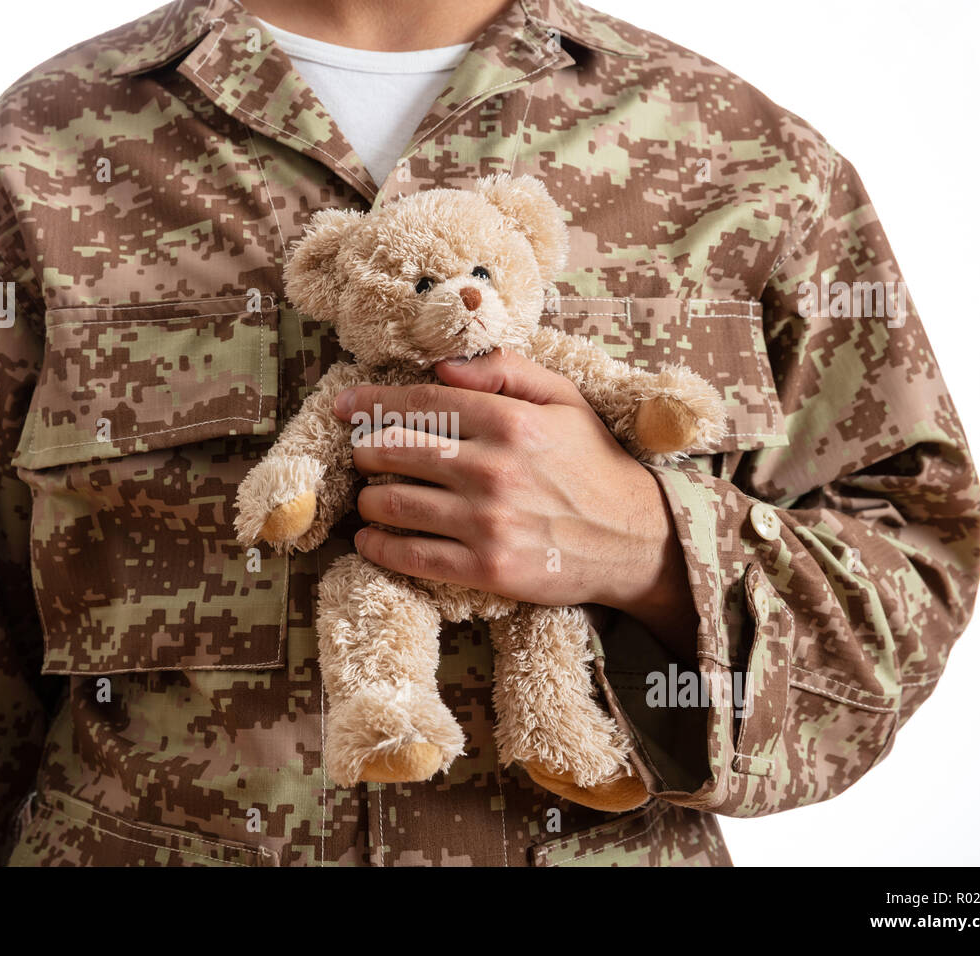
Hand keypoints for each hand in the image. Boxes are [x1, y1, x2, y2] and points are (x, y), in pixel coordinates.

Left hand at [332, 348, 697, 656]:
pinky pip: (408, 555)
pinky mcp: (485, 568)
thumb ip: (506, 371)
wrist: (636, 540)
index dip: (371, 402)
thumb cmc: (594, 465)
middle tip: (364, 456)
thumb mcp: (566, 400)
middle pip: (393, 450)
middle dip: (366, 450)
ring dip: (369, 499)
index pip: (421, 403)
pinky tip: (370, 539)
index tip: (343, 407)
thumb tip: (442, 365)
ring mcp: (486, 522)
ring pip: (391, 502)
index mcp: (510, 421)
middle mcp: (492, 469)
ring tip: (373, 497)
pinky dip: (377, 546)